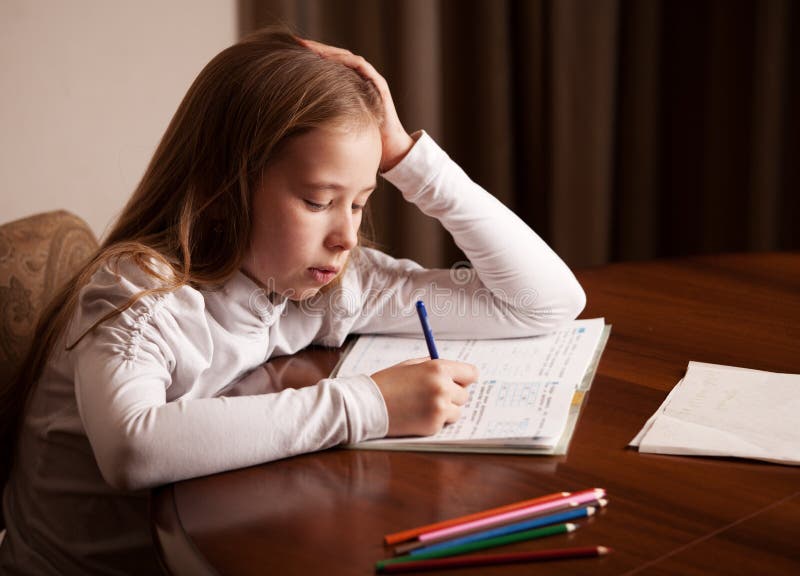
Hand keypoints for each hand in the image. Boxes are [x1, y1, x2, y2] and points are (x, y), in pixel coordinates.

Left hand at [298, 37, 414, 171]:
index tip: (288, 52)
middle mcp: (359, 79)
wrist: (389, 149)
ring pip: (346, 57)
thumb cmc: (362, 140)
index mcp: (347, 86)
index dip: (310, 58)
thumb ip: (322, 116)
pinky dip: (345, 60)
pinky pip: (361, 66)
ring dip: (328, 51)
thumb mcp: (336, 125)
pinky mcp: (378, 84)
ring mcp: (369, 79)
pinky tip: (330, 59)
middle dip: (315, 49)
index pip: (327, 65)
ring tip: (309, 48)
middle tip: (296, 42)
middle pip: (335, 57)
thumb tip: (294, 118)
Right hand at [371, 358, 478, 436]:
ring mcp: (440, 407)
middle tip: (432, 396)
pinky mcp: (434, 425)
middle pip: (464, 394)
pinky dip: (434, 421)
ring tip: (423, 406)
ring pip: (457, 410)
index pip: (471, 373)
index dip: (464, 379)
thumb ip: (433, 366)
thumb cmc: (387, 383)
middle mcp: (443, 387)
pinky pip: (444, 423)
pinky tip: (417, 415)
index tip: (458, 382)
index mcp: (438, 368)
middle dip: (452, 395)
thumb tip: (454, 371)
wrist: (368, 405)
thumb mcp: (410, 365)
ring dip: (445, 410)